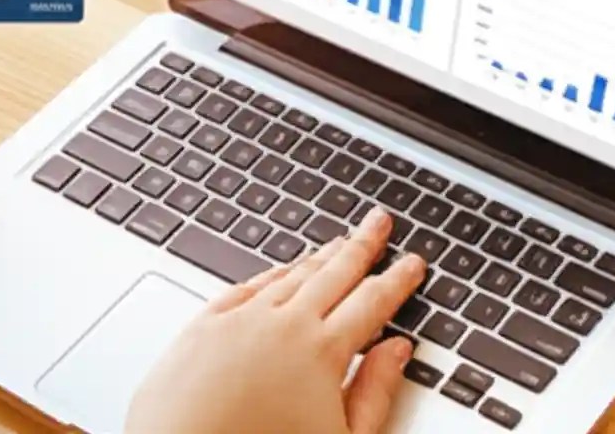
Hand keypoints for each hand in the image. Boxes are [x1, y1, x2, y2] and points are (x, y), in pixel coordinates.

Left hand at [127, 209, 426, 433]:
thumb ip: (374, 393)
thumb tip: (396, 352)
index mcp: (322, 352)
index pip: (372, 302)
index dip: (397, 280)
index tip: (412, 263)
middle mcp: (282, 325)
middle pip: (334, 273)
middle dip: (362, 245)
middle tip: (379, 222)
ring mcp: (240, 322)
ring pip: (290, 275)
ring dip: (319, 256)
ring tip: (339, 242)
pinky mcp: (202, 328)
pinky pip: (245, 288)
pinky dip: (270, 274)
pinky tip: (280, 270)